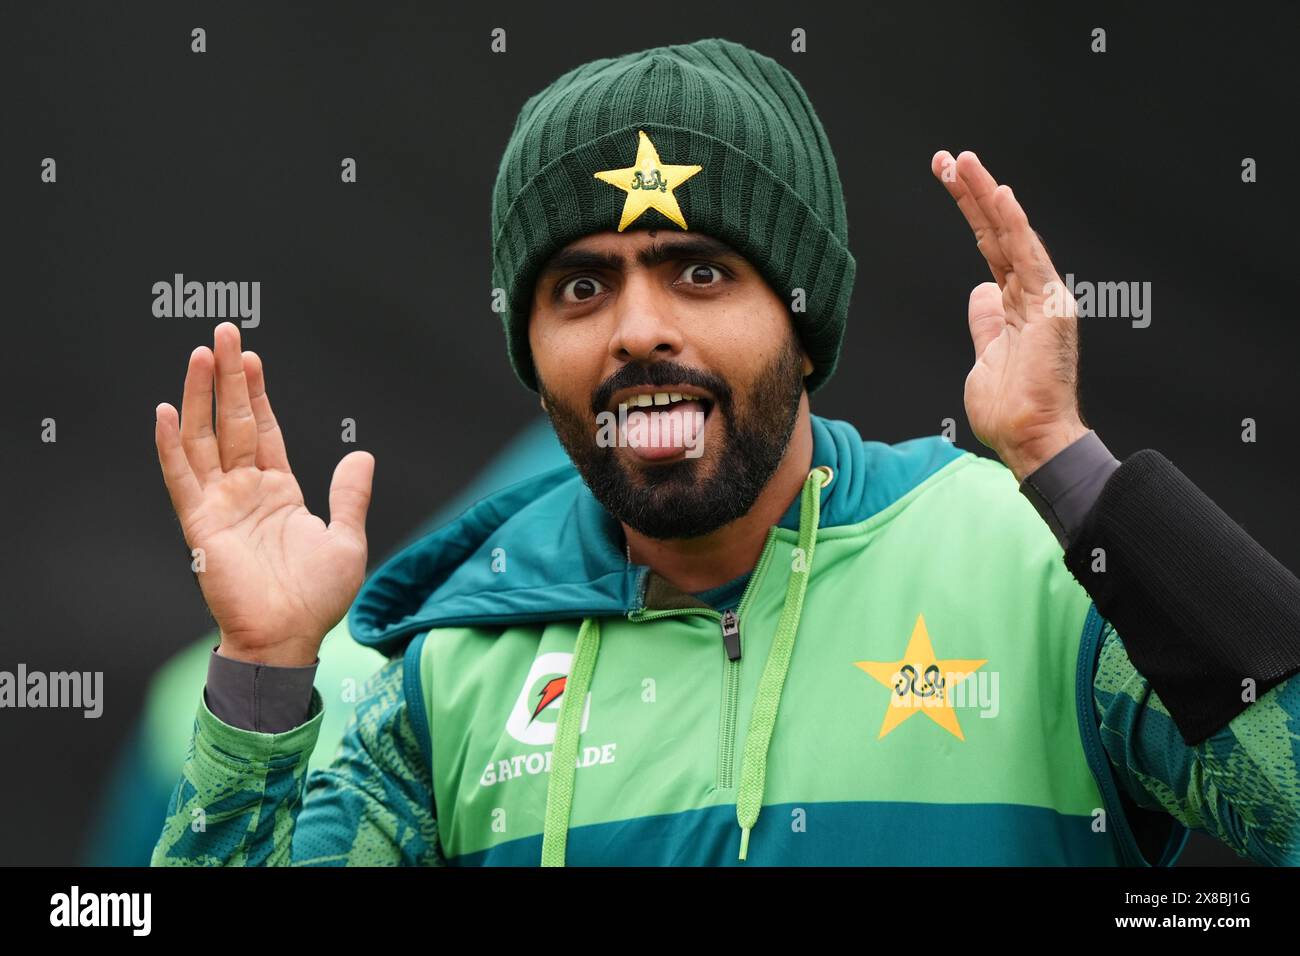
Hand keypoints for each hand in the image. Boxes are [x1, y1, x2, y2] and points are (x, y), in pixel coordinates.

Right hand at [154, 322, 373, 665]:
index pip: (265, 430)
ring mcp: (220, 504)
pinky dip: (171, 445)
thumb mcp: (346, 539)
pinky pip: (182, 477)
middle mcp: (245, 491)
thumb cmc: (316, 599)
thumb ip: (350, 495)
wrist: (289, 638)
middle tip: (224, 334)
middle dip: (228, 378)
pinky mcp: (200, 524)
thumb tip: (362, 455)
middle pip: (233, 422)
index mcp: (279, 491)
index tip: (252, 357)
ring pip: (205, 438)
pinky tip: (166, 411)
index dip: (258, 394)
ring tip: (200, 354)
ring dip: (200, 397)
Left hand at [931, 150, 1088, 481]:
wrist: (1030, 439)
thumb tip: (980, 291)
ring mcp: (1044, 299)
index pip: (992, 246)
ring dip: (987, 196)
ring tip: (962, 162)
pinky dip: (1015, 225)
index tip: (949, 179)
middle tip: (948, 158)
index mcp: (1019, 302)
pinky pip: (1029, 259)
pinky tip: (1000, 195)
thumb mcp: (986, 356)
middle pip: (1000, 232)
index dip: (972, 211)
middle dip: (973, 193)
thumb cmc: (1010, 408)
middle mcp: (1034, 293)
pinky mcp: (1049, 310)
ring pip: (1013, 235)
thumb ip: (985, 321)